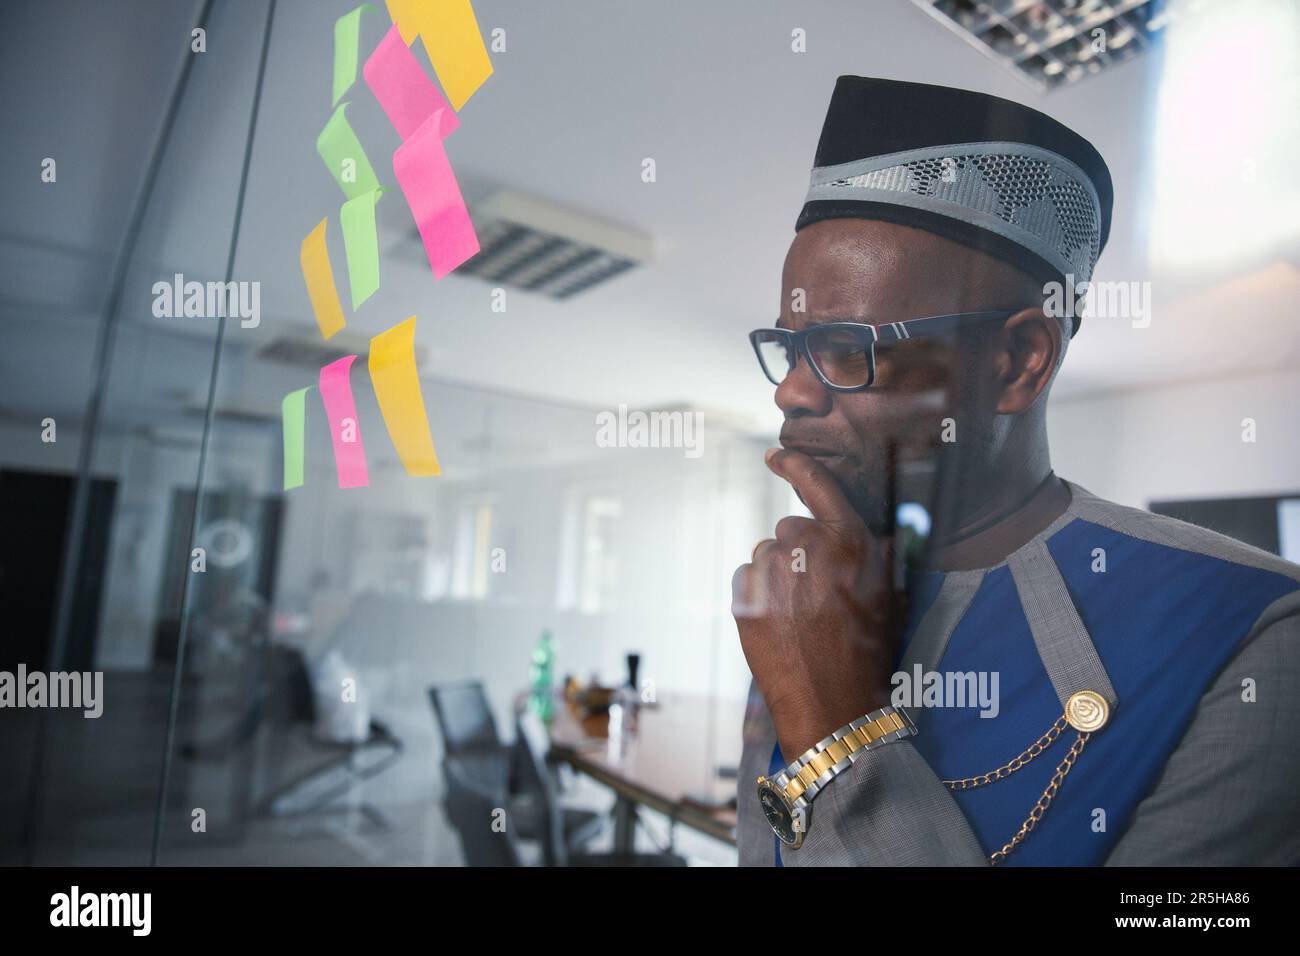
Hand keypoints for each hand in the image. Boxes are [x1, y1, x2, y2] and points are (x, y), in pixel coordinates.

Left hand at [732, 448, 903, 758]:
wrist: (833, 705)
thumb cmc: (868, 654)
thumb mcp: (889, 595)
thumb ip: (871, 554)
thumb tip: (861, 533)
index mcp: (849, 539)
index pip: (816, 484)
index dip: (793, 466)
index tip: (775, 457)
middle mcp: (807, 545)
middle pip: (789, 529)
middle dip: (797, 553)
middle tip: (814, 596)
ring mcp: (771, 571)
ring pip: (766, 556)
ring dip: (777, 577)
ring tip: (798, 617)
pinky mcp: (744, 597)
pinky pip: (746, 581)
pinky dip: (756, 597)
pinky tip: (779, 626)